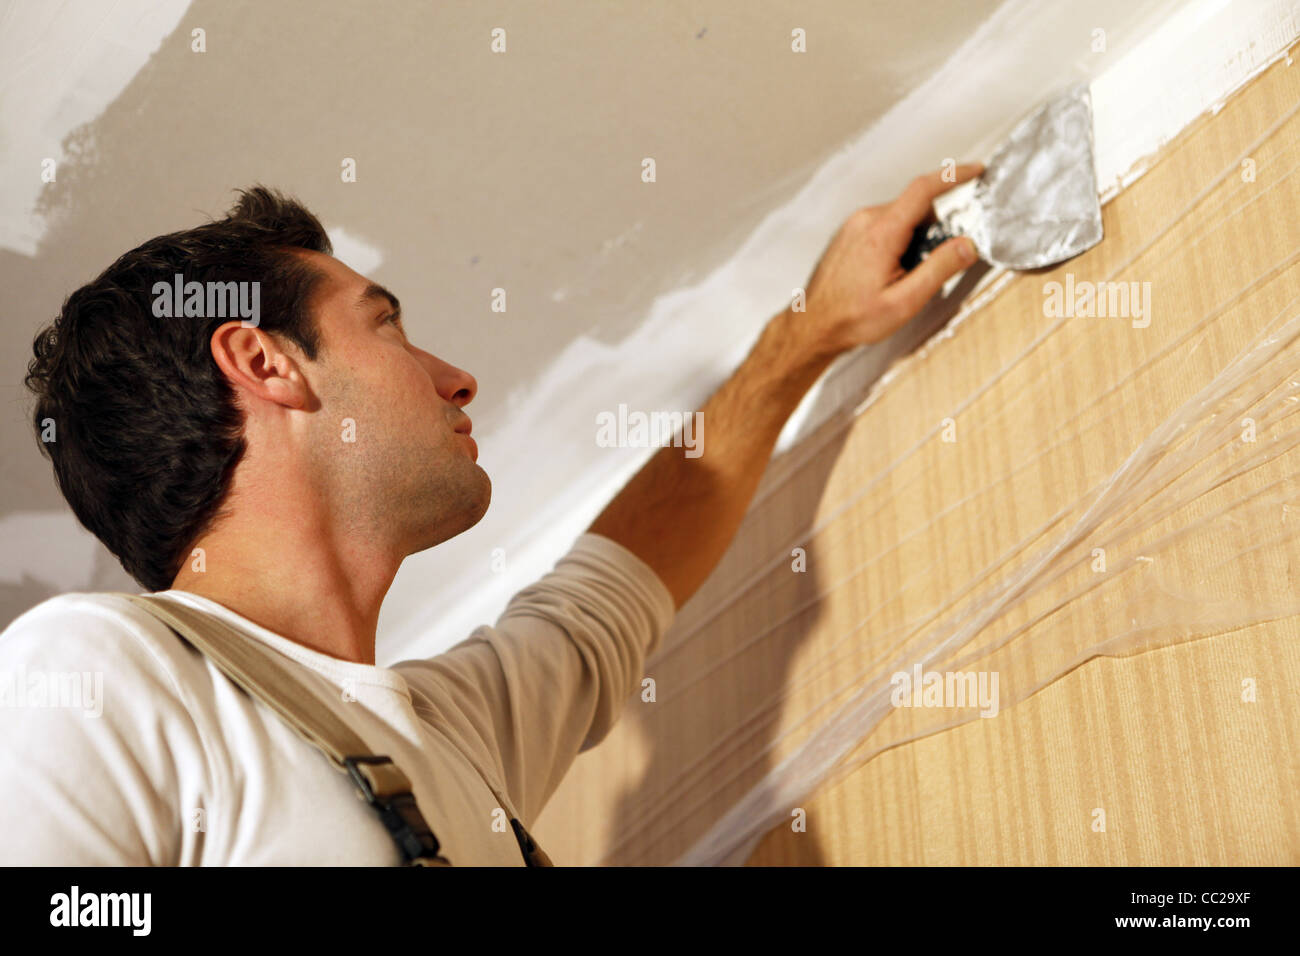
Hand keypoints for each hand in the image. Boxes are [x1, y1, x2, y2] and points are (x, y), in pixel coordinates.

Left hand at [799, 163, 982, 354]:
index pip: (923, 189)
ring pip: (901, 218)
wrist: (813, 326)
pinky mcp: (850, 234)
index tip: (975, 171)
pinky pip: (885, 226)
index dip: (954, 176)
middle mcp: (865, 221)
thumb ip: (939, 269)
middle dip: (933, 230)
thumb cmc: (851, 318)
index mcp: (881, 233)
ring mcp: (854, 226)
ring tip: (902, 275)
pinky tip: (889, 272)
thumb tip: (968, 245)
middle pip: (915, 208)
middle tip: (930, 263)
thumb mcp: (904, 301)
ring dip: (914, 239)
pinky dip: (898, 241)